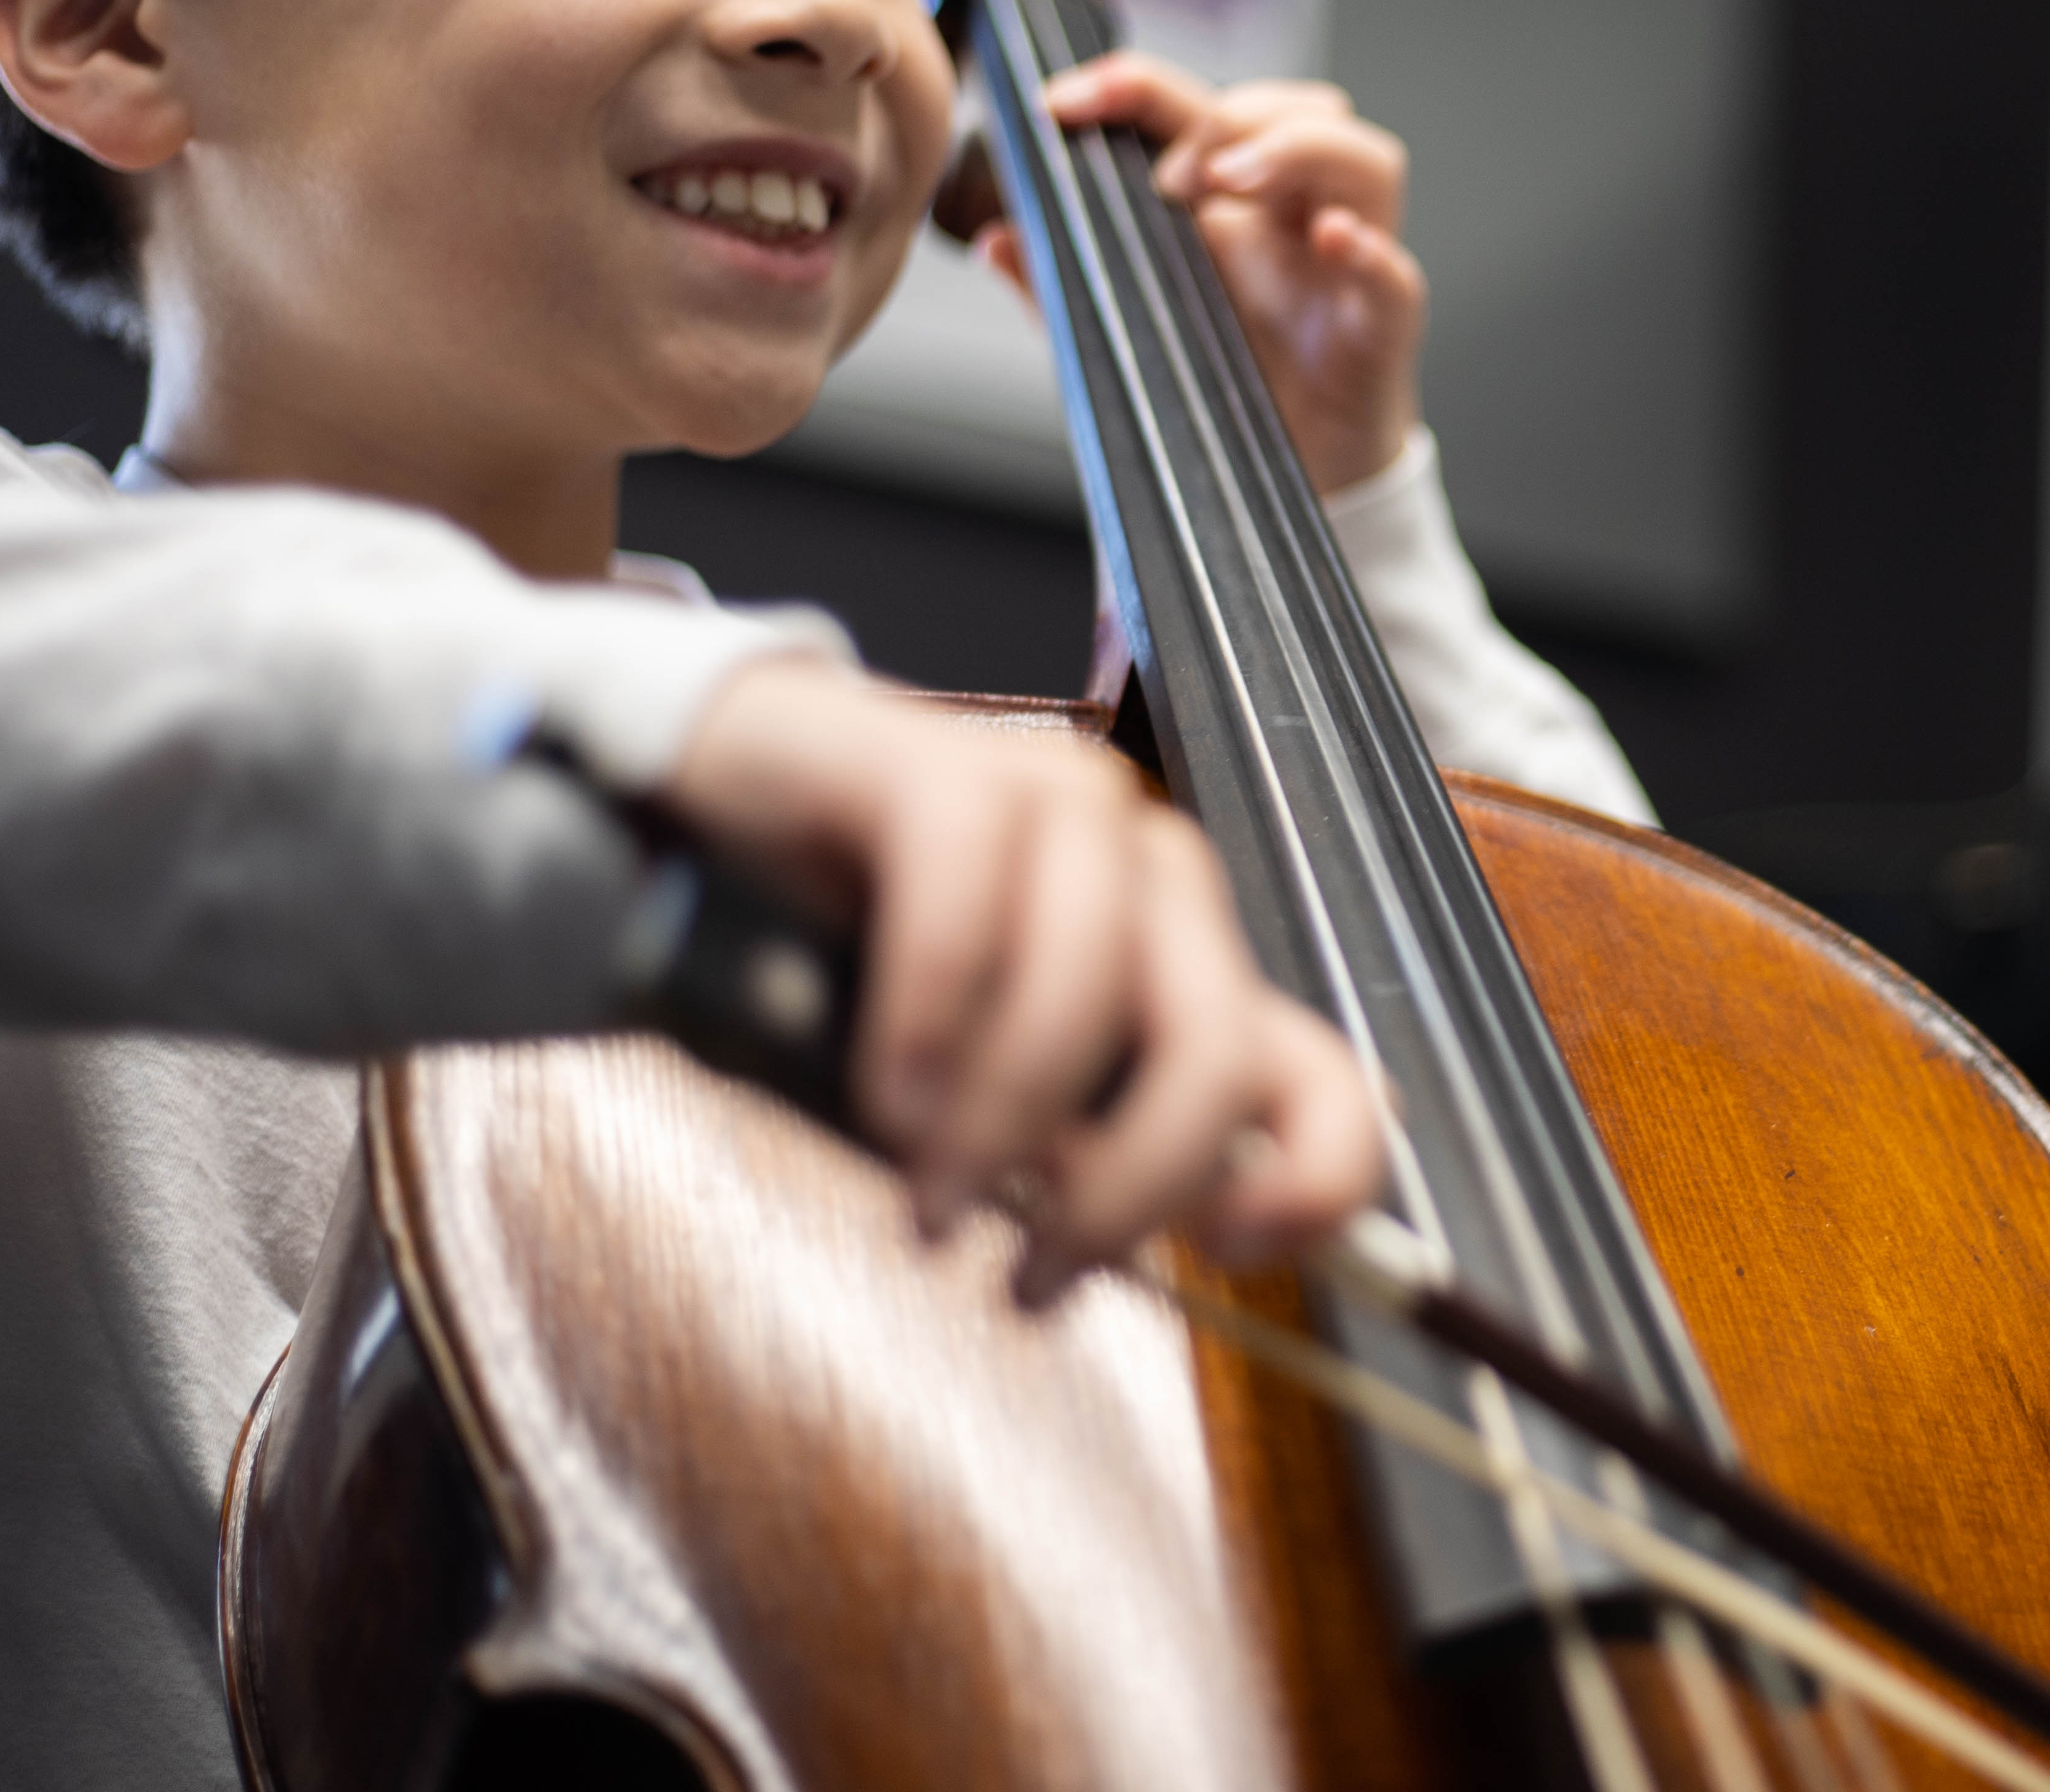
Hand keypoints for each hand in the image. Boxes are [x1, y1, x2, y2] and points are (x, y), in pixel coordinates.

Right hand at [661, 657, 1385, 1301]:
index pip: (1323, 1076)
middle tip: (1031, 1279)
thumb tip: (1204, 1229)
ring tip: (930, 1202)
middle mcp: (1151, 882)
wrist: (726, 807)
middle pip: (1213, 1048)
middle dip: (1128, 1190)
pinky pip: (966, 903)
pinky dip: (927, 1024)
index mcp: (1187, 967)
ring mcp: (1060, 810)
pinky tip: (887, 1095)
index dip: (1322, 1177)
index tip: (1233, 1255)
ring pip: (1086, 988)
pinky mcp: (951, 770)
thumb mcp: (991, 1093)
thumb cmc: (868, 963)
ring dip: (1001, 1124)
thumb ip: (1090, 1155)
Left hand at [987, 51, 1425, 494]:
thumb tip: (993, 239)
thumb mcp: (1123, 337)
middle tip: (1167, 179)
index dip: (1136, 86)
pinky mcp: (1380, 331)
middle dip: (1226, 117)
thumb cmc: (1219, 401)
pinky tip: (1330, 239)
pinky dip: (1366, 248)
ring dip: (1298, 149)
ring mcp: (1345, 270)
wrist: (1286, 495)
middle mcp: (1298, 221)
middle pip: (1301, 109)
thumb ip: (1062, 290)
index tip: (1065, 103)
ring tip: (1233, 182)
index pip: (1199, 108)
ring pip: (1367, 162)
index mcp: (1236, 207)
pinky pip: (1396, 274)